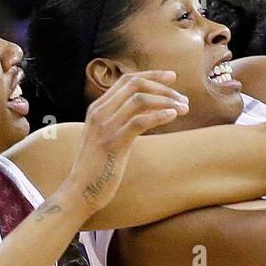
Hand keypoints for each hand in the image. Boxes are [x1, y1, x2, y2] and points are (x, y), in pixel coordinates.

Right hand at [63, 71, 187, 211]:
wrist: (80, 190)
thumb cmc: (98, 166)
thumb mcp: (106, 136)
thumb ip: (121, 119)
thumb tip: (148, 109)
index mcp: (97, 108)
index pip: (126, 80)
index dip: (151, 75)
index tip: (172, 76)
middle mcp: (99, 113)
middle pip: (134, 85)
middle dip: (163, 88)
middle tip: (183, 98)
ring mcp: (105, 127)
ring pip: (139, 100)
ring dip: (166, 101)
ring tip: (184, 108)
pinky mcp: (113, 144)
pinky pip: (139, 122)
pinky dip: (159, 116)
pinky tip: (173, 116)